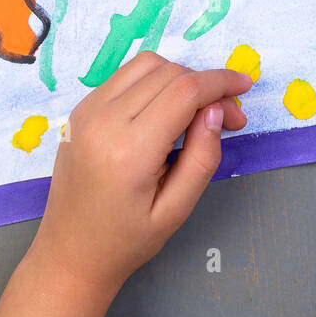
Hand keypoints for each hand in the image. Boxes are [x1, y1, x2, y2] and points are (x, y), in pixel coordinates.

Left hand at [30, 52, 253, 295]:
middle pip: (170, 73)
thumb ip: (202, 158)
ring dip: (180, 78)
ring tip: (195, 112)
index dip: (221, 83)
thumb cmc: (126, 240)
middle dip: (207, 85)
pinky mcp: (81, 110)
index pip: (185, 91)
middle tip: (226, 118)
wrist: (71, 252)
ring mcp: (87, 111)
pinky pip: (126, 76)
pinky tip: (165, 111)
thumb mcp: (176, 210)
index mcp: (130, 150)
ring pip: (148, 64)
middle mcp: (104, 121)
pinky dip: (154, 82)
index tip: (245, 87)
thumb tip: (215, 110)